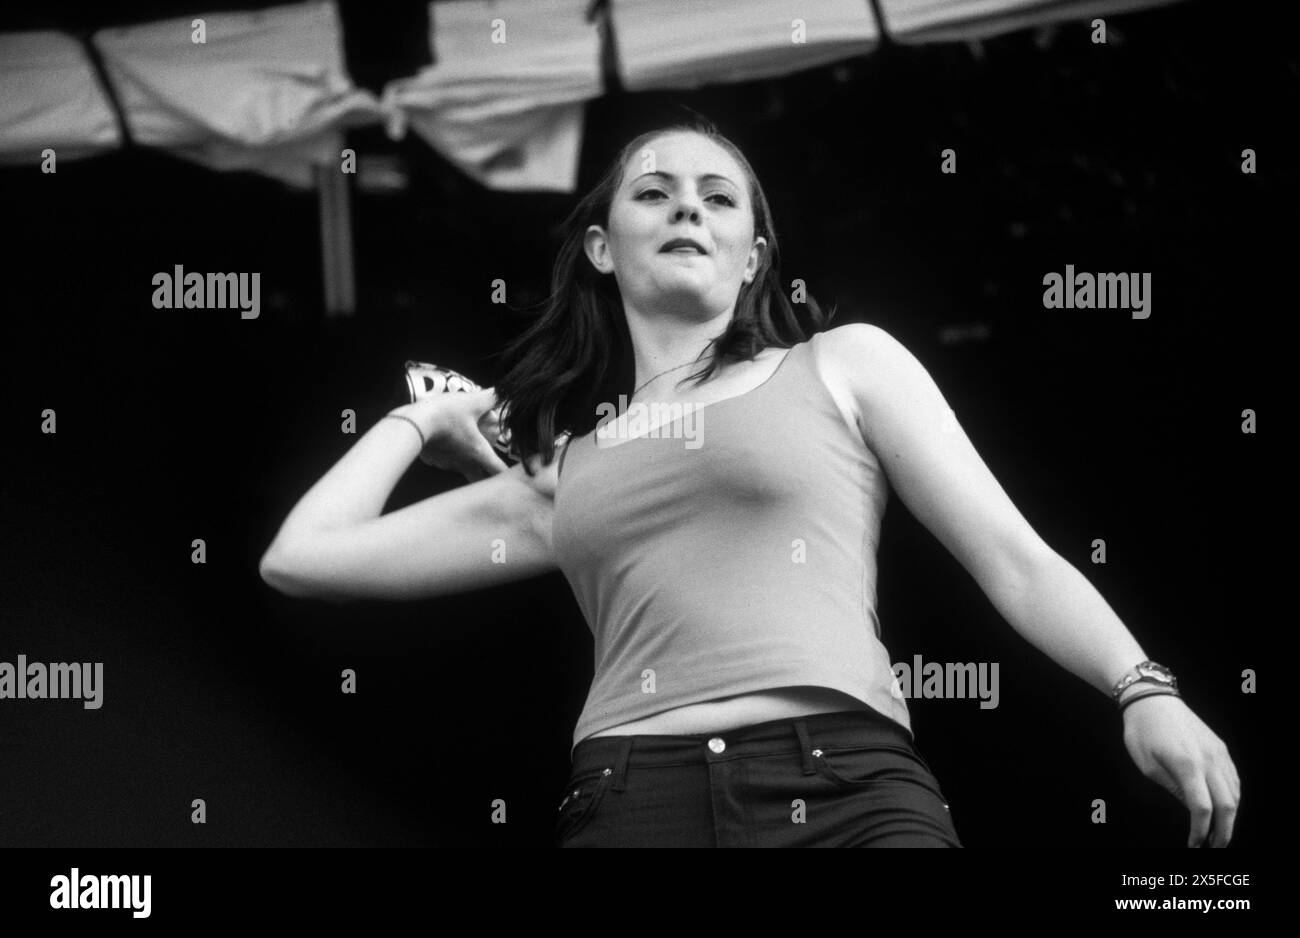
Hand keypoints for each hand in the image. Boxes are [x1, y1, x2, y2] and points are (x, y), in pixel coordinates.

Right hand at [400, 387, 508, 481]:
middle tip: (494, 477)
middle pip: (480, 480)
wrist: (412, 423)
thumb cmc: (445, 414)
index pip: (498, 471)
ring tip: (471, 453)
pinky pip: (444, 462)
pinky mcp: (432, 460)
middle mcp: (464, 463)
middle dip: (488, 480)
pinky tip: (447, 445)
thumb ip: (490, 398)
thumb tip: (504, 392)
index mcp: (478, 452)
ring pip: (462, 470)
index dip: (510, 477)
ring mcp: (446, 464)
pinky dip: (449, 457)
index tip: (517, 481)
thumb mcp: (472, 402)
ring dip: (468, 464)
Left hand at [1120, 693, 1240, 846]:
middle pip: (1227, 805)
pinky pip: (1233, 778)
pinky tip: (1224, 808)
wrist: (1151, 698)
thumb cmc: (1141, 731)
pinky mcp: (1220, 748)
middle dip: (1223, 831)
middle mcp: (1208, 759)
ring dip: (1230, 816)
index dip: (1201, 831)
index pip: (1202, 808)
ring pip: (1234, 793)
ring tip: (1218, 832)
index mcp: (1187, 765)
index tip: (1194, 844)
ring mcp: (1218, 753)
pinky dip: (1232, 797)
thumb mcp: (1147, 765)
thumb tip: (1194, 810)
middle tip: (1214, 847)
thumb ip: (1173, 789)